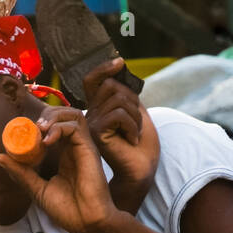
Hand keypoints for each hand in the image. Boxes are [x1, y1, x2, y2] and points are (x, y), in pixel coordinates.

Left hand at [0, 110, 117, 232]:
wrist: (86, 223)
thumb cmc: (67, 210)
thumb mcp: (37, 189)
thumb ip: (21, 172)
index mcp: (64, 155)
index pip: (53, 127)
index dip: (37, 124)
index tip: (22, 133)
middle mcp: (74, 147)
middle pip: (63, 115)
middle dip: (45, 115)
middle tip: (32, 128)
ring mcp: (82, 147)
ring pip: (72, 114)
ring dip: (53, 117)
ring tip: (40, 130)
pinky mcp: (89, 149)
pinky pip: (76, 126)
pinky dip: (59, 127)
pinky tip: (47, 141)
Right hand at [83, 58, 159, 207]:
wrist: (142, 170)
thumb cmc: (141, 145)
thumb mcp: (135, 112)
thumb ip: (126, 92)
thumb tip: (120, 67)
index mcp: (98, 109)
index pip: (93, 81)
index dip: (104, 68)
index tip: (120, 62)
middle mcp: (90, 115)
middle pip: (111, 86)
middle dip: (132, 101)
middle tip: (136, 124)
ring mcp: (91, 124)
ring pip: (118, 100)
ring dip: (135, 117)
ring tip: (135, 134)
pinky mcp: (96, 133)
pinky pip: (118, 115)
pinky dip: (133, 126)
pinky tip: (132, 140)